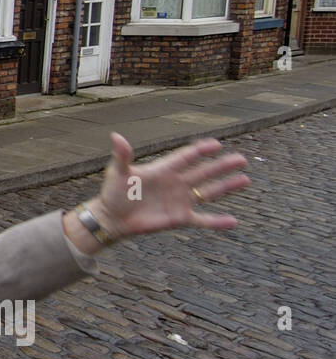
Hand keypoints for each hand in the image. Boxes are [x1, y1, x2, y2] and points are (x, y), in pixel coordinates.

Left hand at [88, 133, 249, 240]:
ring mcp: (180, 200)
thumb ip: (122, 156)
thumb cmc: (113, 193)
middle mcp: (176, 183)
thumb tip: (116, 136)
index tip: (216, 144)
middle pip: (203, 172)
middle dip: (222, 166)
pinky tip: (233, 222)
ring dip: (226, 187)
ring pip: (208, 192)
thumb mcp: (117, 172)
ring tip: (245, 179)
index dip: (200, 150)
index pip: (186, 157)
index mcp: (163, 169)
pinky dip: (217, 222)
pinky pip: (202, 220)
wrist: (112, 218)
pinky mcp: (179, 218)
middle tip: (241, 159)